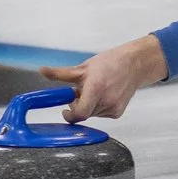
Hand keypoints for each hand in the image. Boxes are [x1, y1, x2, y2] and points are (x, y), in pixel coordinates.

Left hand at [52, 36, 168, 121]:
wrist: (134, 65)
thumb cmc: (110, 63)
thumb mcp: (83, 67)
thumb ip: (61, 74)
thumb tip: (42, 71)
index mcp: (96, 88)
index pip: (80, 113)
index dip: (70, 115)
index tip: (65, 110)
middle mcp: (106, 100)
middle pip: (84, 113)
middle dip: (78, 105)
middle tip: (81, 91)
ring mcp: (113, 108)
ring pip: (92, 114)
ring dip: (89, 105)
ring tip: (96, 89)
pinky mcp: (118, 112)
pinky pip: (101, 114)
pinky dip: (98, 107)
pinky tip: (105, 94)